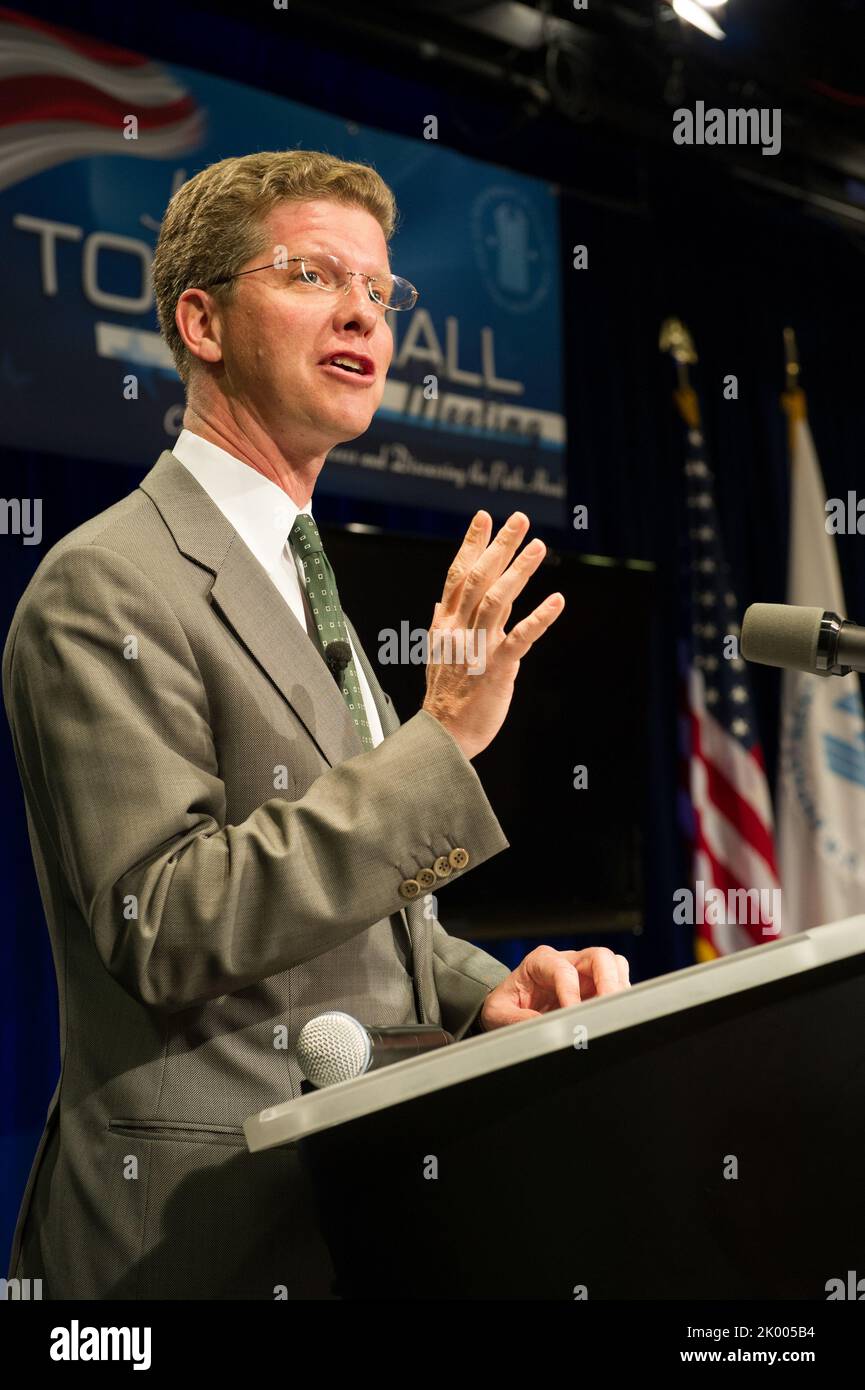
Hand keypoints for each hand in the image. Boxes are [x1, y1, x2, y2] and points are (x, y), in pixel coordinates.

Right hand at [422, 511, 563, 760]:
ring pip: (496, 600)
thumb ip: (443, 625)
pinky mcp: (496, 668)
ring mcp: (477, 648)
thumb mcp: (437, 654)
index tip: (485, 517)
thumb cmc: (445, 697)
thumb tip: (440, 603)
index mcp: (446, 624)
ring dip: (519, 571)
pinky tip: (557, 600)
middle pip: (478, 578)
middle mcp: (459, 630)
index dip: (471, 544)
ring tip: (539, 547)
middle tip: (519, 519)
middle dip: (499, 546)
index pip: (457, 574)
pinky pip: (520, 637)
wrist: (443, 736)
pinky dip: (539, 618)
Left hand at [478, 946, 630, 1030]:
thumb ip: (516, 1020)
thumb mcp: (498, 1014)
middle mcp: (566, 962)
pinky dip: (619, 1001)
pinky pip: (617, 986)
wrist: (505, 1011)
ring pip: (614, 967)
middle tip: (609, 1010)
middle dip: (608, 981)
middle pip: (599, 956)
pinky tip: (612, 1018)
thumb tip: (543, 1029)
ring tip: (614, 1015)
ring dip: (619, 989)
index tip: (573, 1016)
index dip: (571, 992)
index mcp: (539, 962)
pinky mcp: (594, 990)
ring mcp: (583, 975)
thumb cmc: (501, 1008)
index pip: (563, 969)